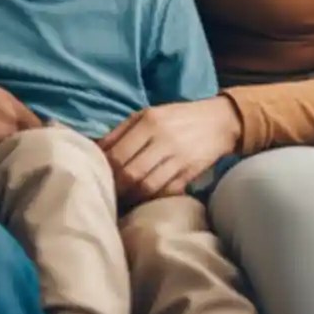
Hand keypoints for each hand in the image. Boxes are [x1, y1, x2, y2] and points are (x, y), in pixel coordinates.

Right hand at [0, 69, 42, 169]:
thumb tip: (5, 117)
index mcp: (7, 101)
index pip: (39, 127)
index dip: (39, 140)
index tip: (35, 150)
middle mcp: (7, 121)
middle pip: (32, 147)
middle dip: (29, 157)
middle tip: (24, 168)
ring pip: (13, 162)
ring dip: (11, 170)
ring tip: (8, 179)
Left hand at [99, 97, 241, 206]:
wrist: (219, 121)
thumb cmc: (175, 117)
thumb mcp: (146, 115)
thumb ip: (120, 132)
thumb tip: (94, 149)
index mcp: (148, 122)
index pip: (117, 154)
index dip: (104, 170)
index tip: (96, 176)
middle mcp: (163, 140)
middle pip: (131, 172)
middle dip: (117, 186)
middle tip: (108, 192)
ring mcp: (179, 158)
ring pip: (148, 186)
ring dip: (133, 196)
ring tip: (125, 198)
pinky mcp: (191, 172)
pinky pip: (168, 191)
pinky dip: (154, 197)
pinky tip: (146, 198)